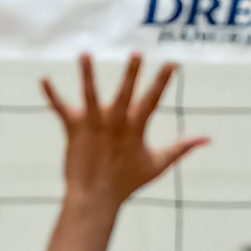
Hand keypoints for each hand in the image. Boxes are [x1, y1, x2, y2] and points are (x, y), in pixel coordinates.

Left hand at [41, 54, 207, 209]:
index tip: (171, 63)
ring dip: (87, 74)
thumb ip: (182, 148)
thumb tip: (207, 139)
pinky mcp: (73, 129)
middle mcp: (115, 122)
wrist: (96, 197)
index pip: (152, 100)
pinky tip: (44, 79)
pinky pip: (61, 108)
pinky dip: (52, 95)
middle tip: (137, 53)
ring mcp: (93, 124)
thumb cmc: (127, 182)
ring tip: (85, 53)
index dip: (162, 81)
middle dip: (131, 73)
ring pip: (90, 94)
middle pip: (125, 93)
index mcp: (135, 128)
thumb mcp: (158, 164)